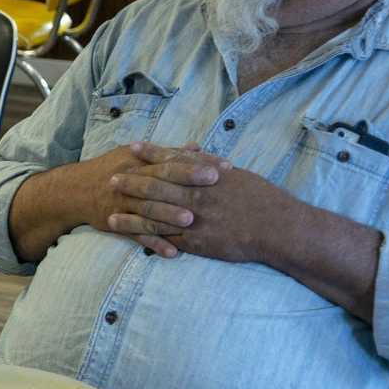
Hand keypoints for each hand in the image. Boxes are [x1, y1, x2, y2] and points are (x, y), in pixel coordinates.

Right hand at [83, 142, 224, 233]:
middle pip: (161, 179)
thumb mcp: (137, 157)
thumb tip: (197, 147)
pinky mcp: (116, 223)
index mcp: (140, 161)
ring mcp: (122, 202)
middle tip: (213, 186)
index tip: (225, 167)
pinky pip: (136, 235)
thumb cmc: (113, 170)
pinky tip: (173, 252)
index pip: (173, 158)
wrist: (75, 191)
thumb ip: (168, 155)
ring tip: (190, 220)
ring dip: (168, 214)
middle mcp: (131, 179)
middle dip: (187, 181)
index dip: (199, 162)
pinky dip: (154, 244)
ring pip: (147, 208)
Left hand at [102, 145, 298, 263]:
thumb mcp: (238, 176)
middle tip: (110, 178)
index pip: (173, 161)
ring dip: (130, 212)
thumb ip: (212, 166)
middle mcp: (198, 195)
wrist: (279, 229)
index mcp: (208, 176)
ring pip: (156, 214)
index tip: (131, 147)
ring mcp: (195, 219)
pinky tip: (130, 236)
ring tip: (109, 210)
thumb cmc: (263, 199)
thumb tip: (195, 152)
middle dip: (132, 182)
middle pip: (157, 186)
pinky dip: (146, 236)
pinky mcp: (197, 241)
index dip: (151, 154)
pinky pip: (166, 238)